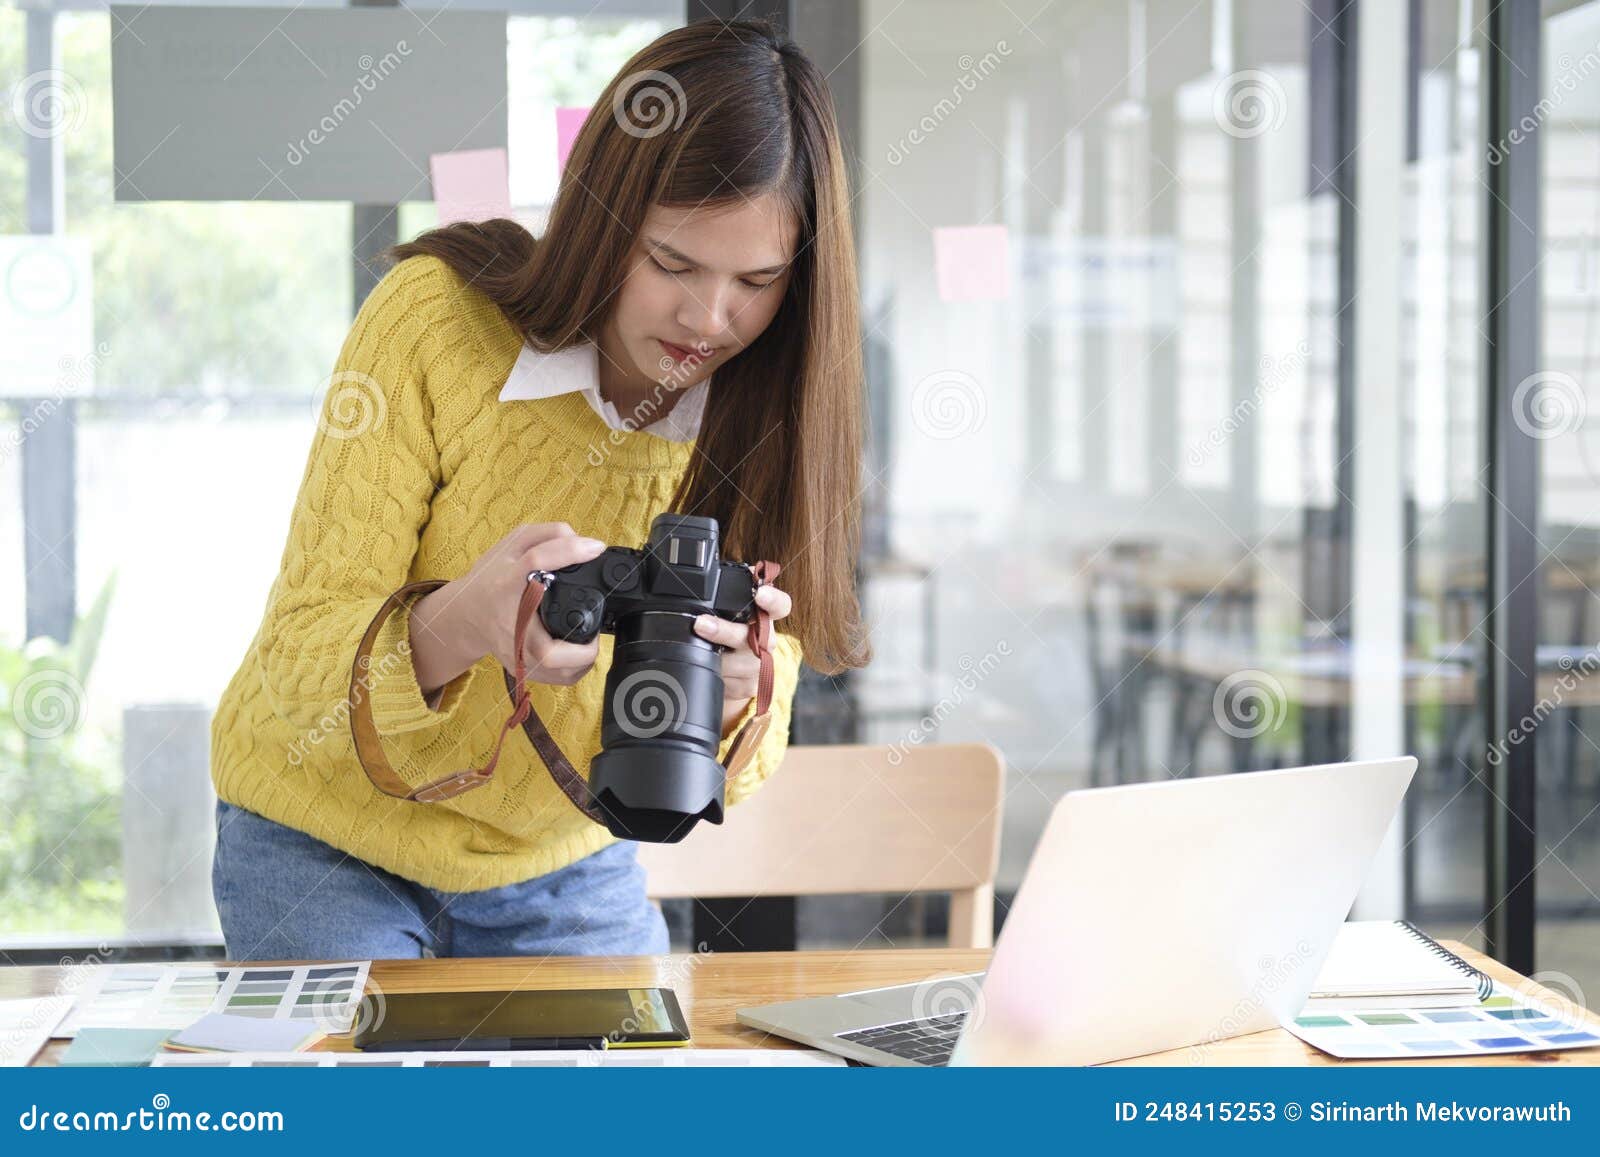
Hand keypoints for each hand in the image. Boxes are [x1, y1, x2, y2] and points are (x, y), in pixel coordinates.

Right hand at [415, 523, 608, 689]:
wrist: (464, 614)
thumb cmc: (490, 579)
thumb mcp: (512, 545)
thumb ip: (546, 535)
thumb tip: (581, 540)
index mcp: (505, 583)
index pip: (536, 563)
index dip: (569, 552)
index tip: (594, 549)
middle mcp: (509, 621)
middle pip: (547, 650)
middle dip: (582, 645)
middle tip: (596, 624)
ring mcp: (514, 651)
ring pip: (555, 672)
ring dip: (583, 659)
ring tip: (589, 638)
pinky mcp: (520, 668)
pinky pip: (556, 679)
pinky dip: (575, 669)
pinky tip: (578, 651)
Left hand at [691, 583, 791, 734]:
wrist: (732, 668)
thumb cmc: (729, 629)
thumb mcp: (729, 609)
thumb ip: (730, 589)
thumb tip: (731, 571)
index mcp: (766, 615)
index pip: (780, 605)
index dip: (772, 599)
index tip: (759, 594)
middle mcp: (768, 639)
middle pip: (755, 637)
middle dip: (725, 631)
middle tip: (701, 624)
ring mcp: (761, 665)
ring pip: (738, 664)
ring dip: (715, 658)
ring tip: (696, 650)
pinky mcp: (751, 686)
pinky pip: (730, 683)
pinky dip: (716, 675)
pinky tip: (711, 670)